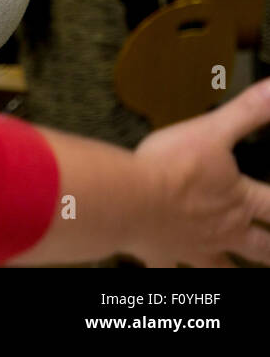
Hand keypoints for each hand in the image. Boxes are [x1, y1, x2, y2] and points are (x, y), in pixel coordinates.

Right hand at [127, 78, 269, 265]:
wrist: (127, 199)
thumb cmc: (167, 169)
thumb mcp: (211, 131)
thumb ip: (248, 112)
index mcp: (238, 201)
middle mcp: (222, 230)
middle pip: (260, 248)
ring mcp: (193, 247)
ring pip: (224, 269)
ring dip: (234, 270)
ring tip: (239, 271)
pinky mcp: (162, 255)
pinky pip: (172, 271)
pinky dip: (174, 273)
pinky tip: (171, 271)